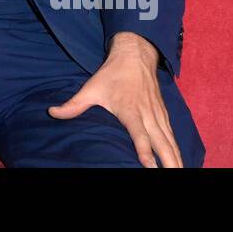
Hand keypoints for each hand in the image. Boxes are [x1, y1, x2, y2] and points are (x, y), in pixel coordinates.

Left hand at [49, 32, 183, 167]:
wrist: (135, 54)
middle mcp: (148, 115)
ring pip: (171, 142)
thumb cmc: (112, 74)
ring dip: (176, 160)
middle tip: (172, 177)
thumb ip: (74, 104)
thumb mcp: (91, 88)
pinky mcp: (164, 115)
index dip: (144, 151)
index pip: (139, 134)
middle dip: (168, 163)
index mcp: (130, 110)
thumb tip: (52, 112)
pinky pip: (173, 137)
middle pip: (162, 143)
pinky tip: (180, 164)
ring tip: (180, 174)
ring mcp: (159, 115)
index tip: (149, 167)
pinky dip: (178, 151)